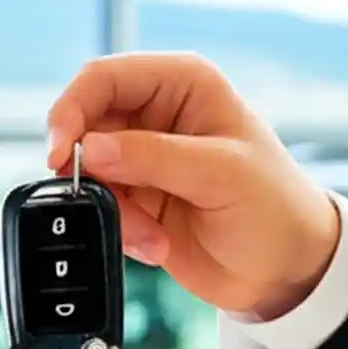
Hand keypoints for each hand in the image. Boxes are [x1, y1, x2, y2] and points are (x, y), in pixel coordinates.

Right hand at [47, 51, 347, 318]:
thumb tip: (91, 147)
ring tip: (151, 236)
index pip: (105, 78)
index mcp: (183, 84)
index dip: (73, 109)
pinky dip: (120, 231)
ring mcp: (143, 159)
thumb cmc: (274, 208)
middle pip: (85, 125)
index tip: (62, 151)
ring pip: (89, 173)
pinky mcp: (137, 200)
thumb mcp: (221, 174)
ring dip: (112, 210)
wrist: (285, 271)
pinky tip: (155, 244)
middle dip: (90, 170)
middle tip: (101, 202)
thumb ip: (154, 157)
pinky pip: (100, 208)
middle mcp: (156, 115)